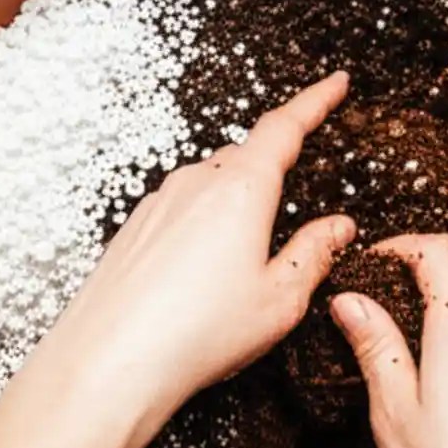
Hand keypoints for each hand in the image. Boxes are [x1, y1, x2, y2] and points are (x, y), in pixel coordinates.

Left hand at [36, 72, 355, 447]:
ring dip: (237, 208)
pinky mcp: (134, 228)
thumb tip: (337, 227)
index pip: (284, 127)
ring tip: (248, 263)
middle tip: (297, 209)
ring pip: (212, 186)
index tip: (335, 84)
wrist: (109, 362)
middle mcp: (196, 184)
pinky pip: (182, 212)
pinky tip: (206, 275)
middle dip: (276, 173)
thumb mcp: (279, 299)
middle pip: (247, 158)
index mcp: (241, 189)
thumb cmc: (195, 333)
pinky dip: (204, 229)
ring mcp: (159, 203)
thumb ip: (315, 254)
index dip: (315, 101)